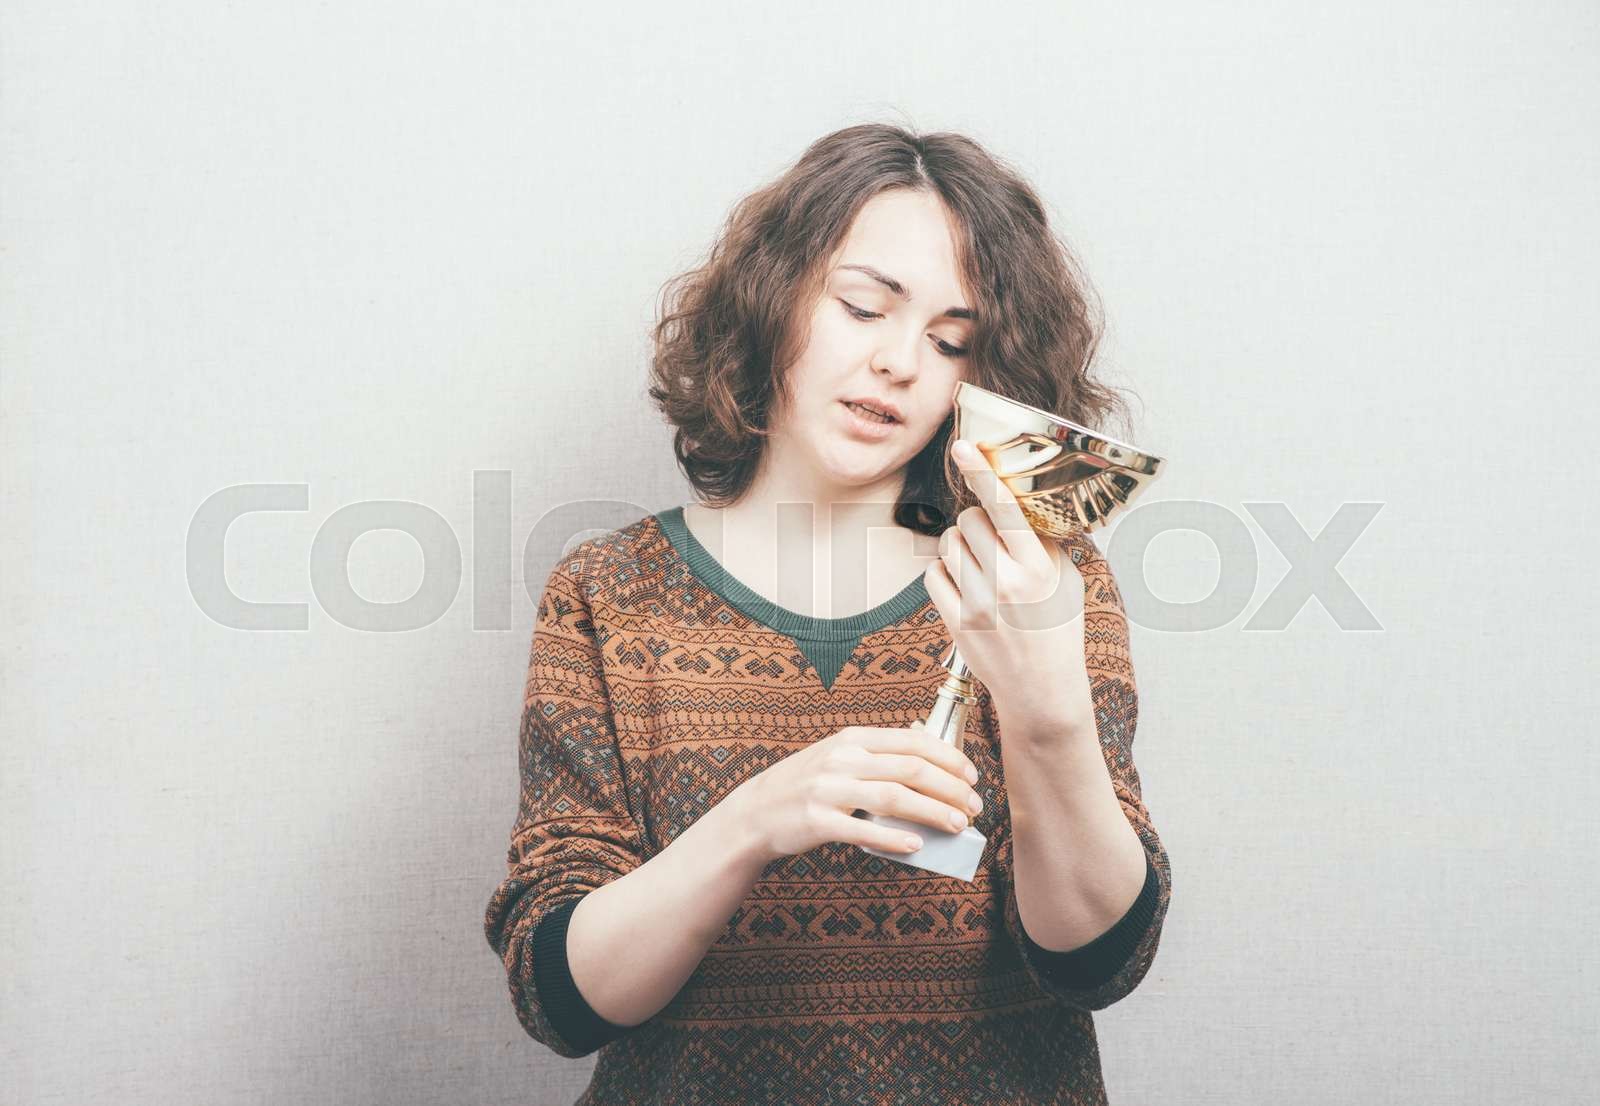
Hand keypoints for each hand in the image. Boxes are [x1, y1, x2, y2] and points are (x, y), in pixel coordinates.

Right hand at [733, 725, 983, 862]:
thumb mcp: (838, 754)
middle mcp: (842, 760)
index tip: (972, 776)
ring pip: (894, 798)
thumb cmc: (806, 784)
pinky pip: (863, 831)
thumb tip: (924, 739)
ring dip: (933, 812)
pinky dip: (893, 838)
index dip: (949, 759)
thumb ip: (877, 749)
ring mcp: (828, 790)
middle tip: (974, 807)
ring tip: (957, 825)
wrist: (755, 812)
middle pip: (911, 770)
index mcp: (853, 739)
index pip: (913, 743)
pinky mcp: (818, 822)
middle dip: (951, 788)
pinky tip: (916, 845)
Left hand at [924, 437, 1088, 712]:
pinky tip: (964, 583)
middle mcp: (1007, 584)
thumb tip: (1026, 504)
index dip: (982, 474)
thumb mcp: (1067, 582)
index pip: (1006, 510)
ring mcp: (978, 604)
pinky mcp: (956, 623)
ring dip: (959, 544)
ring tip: (979, 563)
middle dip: (978, 521)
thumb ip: (1047, 544)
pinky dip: (944, 572)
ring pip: (948, 544)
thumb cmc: (1058, 630)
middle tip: (992, 539)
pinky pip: (933, 575)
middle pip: (971, 521)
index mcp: (1039, 569)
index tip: (963, 447)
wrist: (1042, 690)